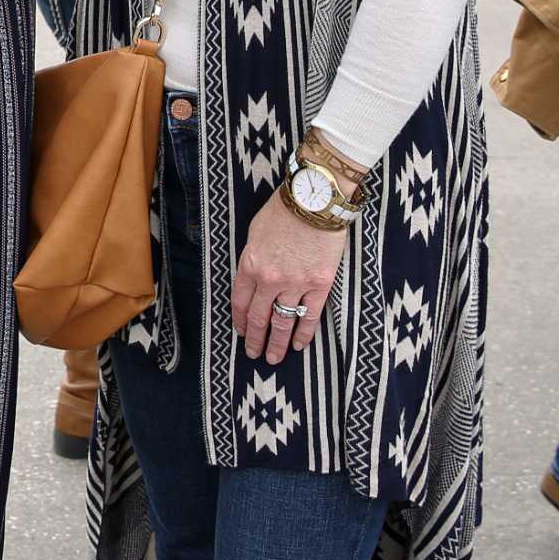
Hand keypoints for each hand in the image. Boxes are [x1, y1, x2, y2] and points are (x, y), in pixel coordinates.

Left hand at [231, 198, 348, 364]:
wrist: (313, 200)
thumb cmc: (283, 211)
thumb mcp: (255, 234)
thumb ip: (252, 259)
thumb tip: (253, 278)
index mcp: (249, 265)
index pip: (240, 302)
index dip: (239, 320)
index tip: (240, 332)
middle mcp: (269, 279)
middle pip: (259, 317)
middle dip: (255, 339)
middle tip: (253, 354)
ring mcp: (295, 284)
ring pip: (283, 322)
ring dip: (278, 343)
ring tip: (274, 358)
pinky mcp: (319, 284)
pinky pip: (310, 316)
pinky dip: (304, 334)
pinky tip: (300, 346)